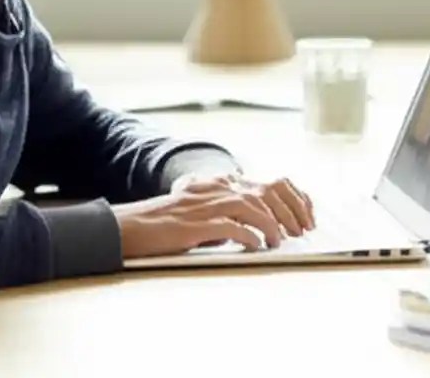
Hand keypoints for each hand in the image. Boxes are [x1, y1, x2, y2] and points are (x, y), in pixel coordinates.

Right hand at [113, 174, 314, 258]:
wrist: (130, 225)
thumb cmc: (161, 222)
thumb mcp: (193, 206)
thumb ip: (218, 210)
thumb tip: (243, 229)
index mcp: (212, 183)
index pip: (259, 184)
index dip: (284, 199)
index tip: (298, 215)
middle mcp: (212, 189)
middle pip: (261, 195)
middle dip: (284, 214)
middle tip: (295, 233)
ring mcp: (205, 205)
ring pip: (251, 208)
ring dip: (270, 226)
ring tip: (277, 241)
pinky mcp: (197, 224)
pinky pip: (233, 228)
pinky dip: (249, 237)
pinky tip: (256, 246)